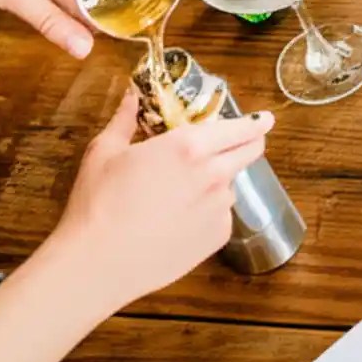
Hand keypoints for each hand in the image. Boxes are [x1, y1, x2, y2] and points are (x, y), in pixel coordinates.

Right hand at [41, 92, 274, 309]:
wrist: (99, 263)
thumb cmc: (97, 203)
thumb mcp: (105, 152)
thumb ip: (125, 120)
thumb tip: (131, 98)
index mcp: (190, 146)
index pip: (241, 128)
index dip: (256, 122)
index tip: (264, 118)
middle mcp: (214, 175)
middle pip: (251, 152)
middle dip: (249, 143)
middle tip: (236, 142)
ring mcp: (220, 209)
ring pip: (231, 186)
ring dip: (218, 181)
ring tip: (181, 192)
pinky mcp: (218, 237)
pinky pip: (221, 215)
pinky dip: (207, 211)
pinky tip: (177, 219)